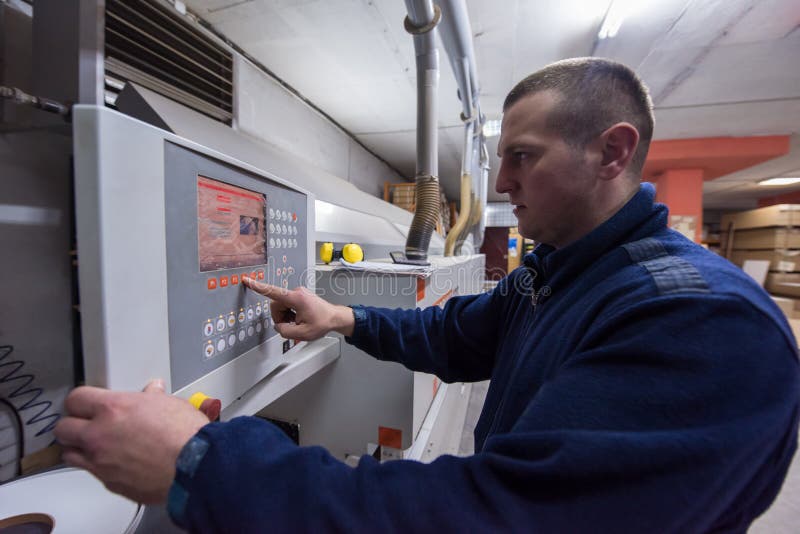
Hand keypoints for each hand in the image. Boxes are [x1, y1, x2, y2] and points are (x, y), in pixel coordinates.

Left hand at [53, 379, 208, 503]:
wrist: (194, 466)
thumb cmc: (185, 435)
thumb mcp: (169, 404)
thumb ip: (152, 398)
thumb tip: (153, 393)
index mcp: (112, 408)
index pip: (76, 399)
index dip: (80, 401)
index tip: (85, 403)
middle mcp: (99, 435)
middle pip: (62, 428)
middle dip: (72, 425)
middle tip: (84, 424)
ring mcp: (101, 461)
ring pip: (70, 454)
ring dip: (79, 448)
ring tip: (95, 445)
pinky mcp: (110, 483)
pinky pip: (93, 473)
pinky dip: (100, 467)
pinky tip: (116, 462)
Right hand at [242, 277, 354, 338]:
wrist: (335, 318)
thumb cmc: (323, 323)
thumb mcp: (302, 334)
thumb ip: (285, 331)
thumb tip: (278, 326)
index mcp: (296, 298)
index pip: (272, 292)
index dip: (258, 287)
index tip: (247, 280)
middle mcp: (296, 292)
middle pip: (276, 305)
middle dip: (280, 317)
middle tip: (293, 325)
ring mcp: (298, 293)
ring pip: (281, 306)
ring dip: (285, 316)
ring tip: (298, 322)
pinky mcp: (299, 295)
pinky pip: (287, 305)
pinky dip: (290, 313)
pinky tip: (299, 318)